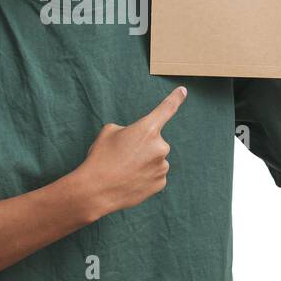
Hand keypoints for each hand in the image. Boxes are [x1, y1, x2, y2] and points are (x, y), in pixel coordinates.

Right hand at [78, 86, 187, 215]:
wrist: (97, 190)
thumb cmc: (100, 158)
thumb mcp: (108, 132)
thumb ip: (127, 130)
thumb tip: (136, 140)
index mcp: (147, 129)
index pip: (166, 109)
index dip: (175, 98)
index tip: (183, 91)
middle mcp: (160, 146)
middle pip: (154, 142)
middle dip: (142, 147)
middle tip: (123, 156)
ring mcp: (162, 166)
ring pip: (155, 160)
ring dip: (143, 162)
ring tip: (124, 170)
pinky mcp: (160, 183)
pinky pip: (155, 175)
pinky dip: (145, 176)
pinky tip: (130, 181)